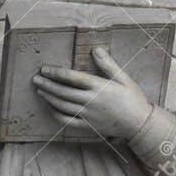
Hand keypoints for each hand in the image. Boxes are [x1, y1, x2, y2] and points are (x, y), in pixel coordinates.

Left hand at [31, 46, 154, 141]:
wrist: (139, 123)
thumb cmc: (133, 99)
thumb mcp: (124, 78)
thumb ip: (108, 64)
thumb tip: (95, 49)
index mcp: (99, 87)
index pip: (72, 78)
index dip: (56, 72)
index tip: (44, 68)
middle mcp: (91, 101)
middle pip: (62, 92)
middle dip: (47, 84)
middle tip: (35, 78)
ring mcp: (88, 115)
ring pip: (62, 105)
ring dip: (49, 97)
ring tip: (40, 90)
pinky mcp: (88, 126)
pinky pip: (67, 121)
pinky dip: (56, 114)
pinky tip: (51, 108)